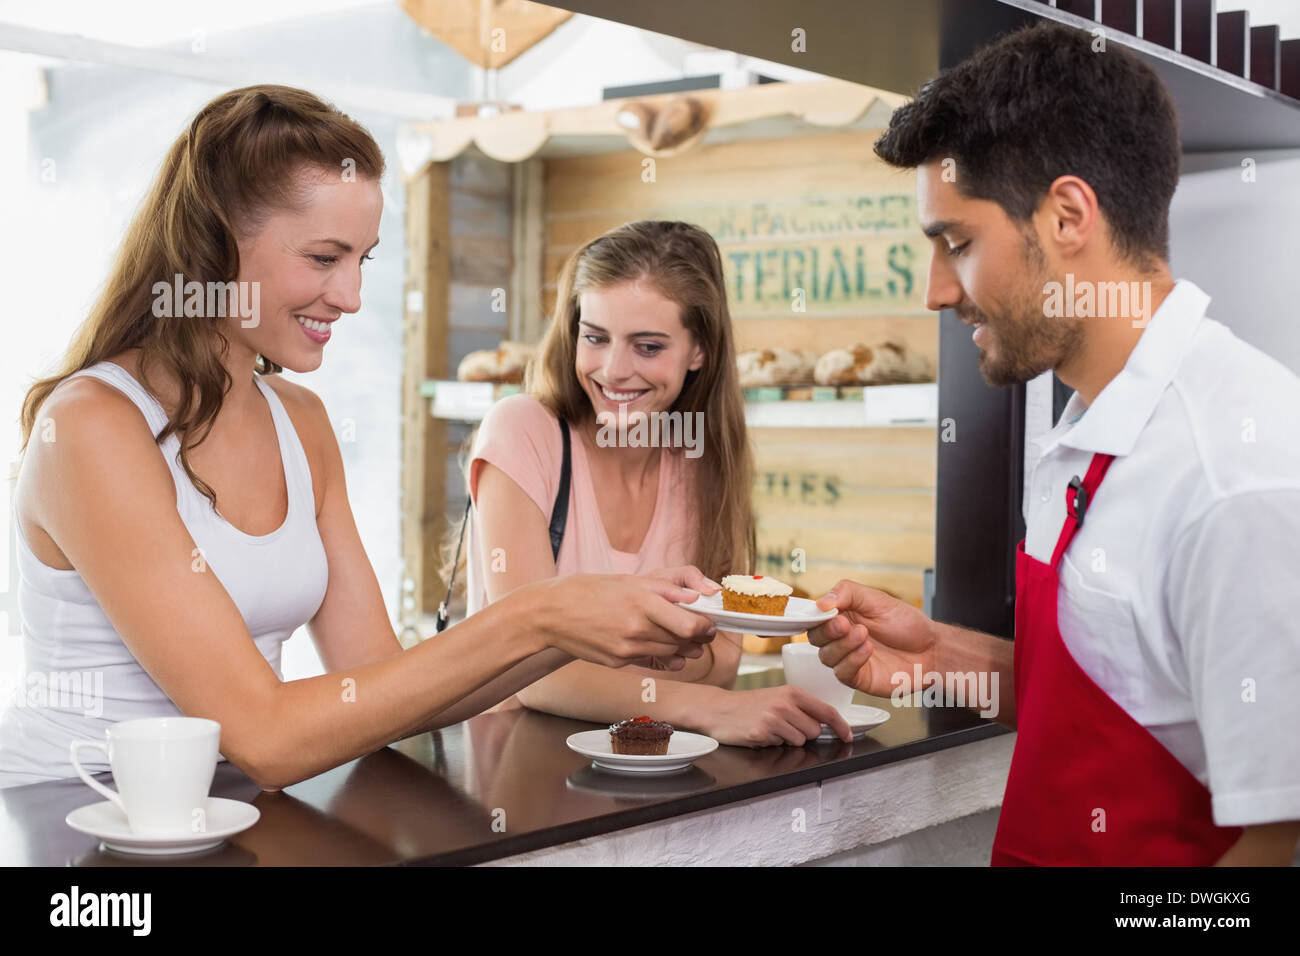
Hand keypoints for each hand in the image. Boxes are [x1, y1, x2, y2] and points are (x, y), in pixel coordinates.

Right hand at [528, 572, 716, 669]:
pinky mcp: (618, 661)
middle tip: (702, 630)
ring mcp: (627, 648)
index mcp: (643, 601)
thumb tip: (701, 596)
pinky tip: (658, 645)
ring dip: (681, 647)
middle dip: (698, 637)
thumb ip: (668, 589)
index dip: (706, 626)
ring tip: (681, 637)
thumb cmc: (591, 590)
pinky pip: (650, 661)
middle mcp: (636, 628)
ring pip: (670, 654)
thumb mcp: (631, 580)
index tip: (709, 622)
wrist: (552, 613)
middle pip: (683, 641)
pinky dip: (660, 655)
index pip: (690, 625)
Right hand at [698, 685, 853, 745]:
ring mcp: (773, 719)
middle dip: (803, 733)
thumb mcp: (777, 697)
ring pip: (799, 741)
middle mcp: (785, 704)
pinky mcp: (762, 733)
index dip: (841, 726)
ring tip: (770, 729)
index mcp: (792, 692)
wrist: (718, 709)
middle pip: (814, 731)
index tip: (847, 735)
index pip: (826, 711)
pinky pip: (779, 746)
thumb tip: (826, 722)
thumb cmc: (749, 704)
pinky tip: (760, 733)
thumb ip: (801, 707)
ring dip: (787, 739)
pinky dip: (772, 743)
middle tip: (784, 726)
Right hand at [808, 580, 938, 697]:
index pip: (816, 617)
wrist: (931, 649)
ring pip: (826, 656)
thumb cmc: (907, 624)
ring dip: (843, 645)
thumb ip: (848, 593)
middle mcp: (842, 638)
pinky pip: (842, 673)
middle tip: (844, 624)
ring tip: (864, 635)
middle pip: (815, 638)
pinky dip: (852, 660)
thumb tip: (822, 602)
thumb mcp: (878, 599)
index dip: (815, 615)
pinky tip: (867, 650)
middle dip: (828, 631)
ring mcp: (849, 659)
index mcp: (843, 616)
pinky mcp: (858, 678)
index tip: (825, 611)